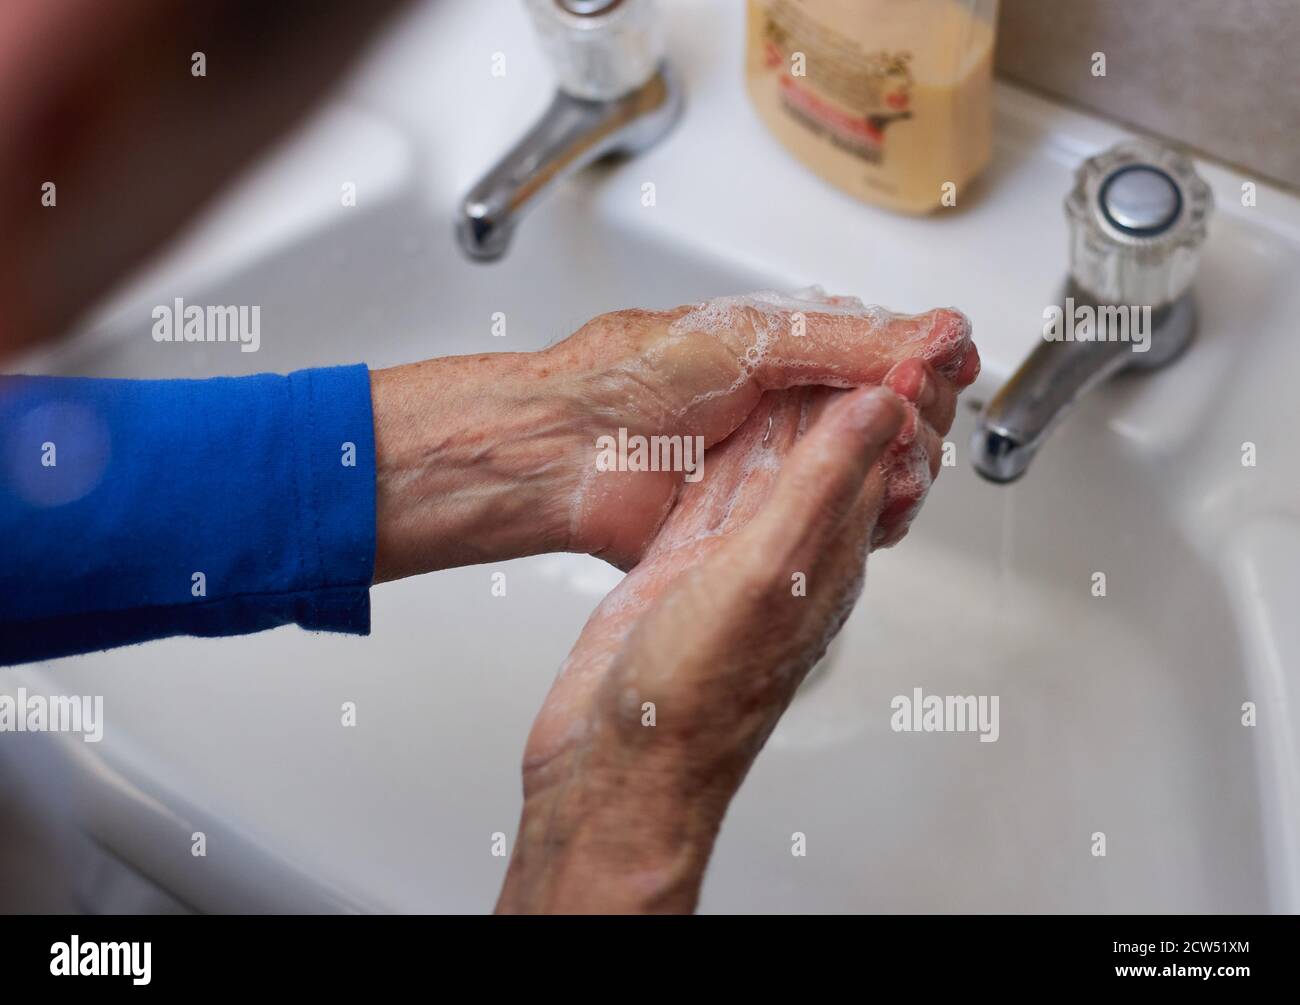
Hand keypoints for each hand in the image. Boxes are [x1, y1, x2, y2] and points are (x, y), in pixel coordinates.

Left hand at [369, 291, 975, 579]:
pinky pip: (836, 517)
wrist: (568, 451)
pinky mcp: (767, 517)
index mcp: (791, 350)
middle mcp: (793, 406)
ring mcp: (783, 463)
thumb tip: (938, 329)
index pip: (890, 355)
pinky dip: (869, 511)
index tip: (952, 366)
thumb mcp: (753, 340)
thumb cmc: (631, 379)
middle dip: (921, 415)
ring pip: (874, 468)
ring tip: (907, 460)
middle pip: (894, 414)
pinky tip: (883, 503)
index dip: (928, 362)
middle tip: (923, 415)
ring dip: (903, 464)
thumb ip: (849, 342)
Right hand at [496, 382, 927, 912]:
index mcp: (826, 557)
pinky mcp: (681, 567)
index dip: (910, 394)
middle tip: (894, 330)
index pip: (885, 458)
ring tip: (817, 349)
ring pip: (777, 465)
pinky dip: (731, 445)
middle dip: (869, 390)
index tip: (930, 335)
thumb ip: (817, 488)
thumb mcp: (764, 575)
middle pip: (839, 454)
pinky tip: (730, 420)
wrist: (612, 768)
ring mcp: (733, 560)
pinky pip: (716, 488)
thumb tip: (879, 409)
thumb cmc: (691, 702)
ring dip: (801, 409)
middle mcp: (788, 555)